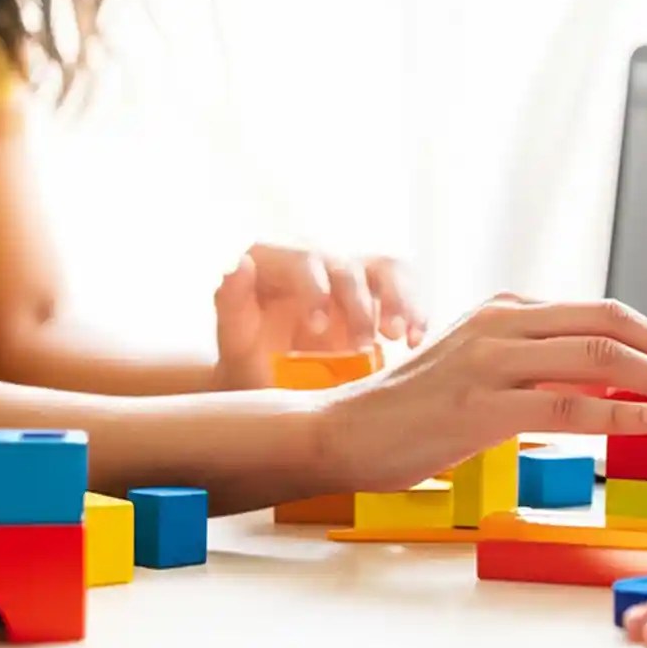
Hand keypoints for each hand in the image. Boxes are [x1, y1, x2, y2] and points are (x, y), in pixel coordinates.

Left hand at [212, 244, 426, 389]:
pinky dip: (416, 313)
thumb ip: (231, 303)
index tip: (317, 329)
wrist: (276, 388)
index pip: (302, 259)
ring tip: (402, 337)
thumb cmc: (250, 364)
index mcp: (277, 260)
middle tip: (361, 347)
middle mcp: (318, 260)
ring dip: (399, 300)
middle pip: (348, 266)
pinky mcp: (380, 295)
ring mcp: (352, 275)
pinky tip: (416, 342)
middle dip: (359, 306)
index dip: (315, 289)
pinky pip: (407, 290)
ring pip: (388, 268)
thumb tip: (238, 262)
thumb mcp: (233, 341)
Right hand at [319, 295, 646, 491]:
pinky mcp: (481, 405)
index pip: (600, 312)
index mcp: (507, 309)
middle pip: (610, 323)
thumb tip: (599, 378)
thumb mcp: (478, 365)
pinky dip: (619, 413)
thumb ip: (532, 361)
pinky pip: (567, 405)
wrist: (344, 430)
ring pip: (598, 357)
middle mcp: (503, 322)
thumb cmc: (414, 407)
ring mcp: (491, 360)